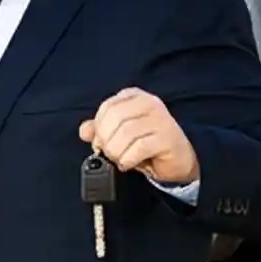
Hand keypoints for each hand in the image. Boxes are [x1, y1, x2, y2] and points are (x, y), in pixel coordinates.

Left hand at [79, 87, 198, 183]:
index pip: (107, 107)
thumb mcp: (117, 135)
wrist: (175, 162)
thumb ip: (99, 129)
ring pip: (126, 133)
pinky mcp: (168, 138)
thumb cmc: (145, 145)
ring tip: (119, 159)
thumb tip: (85, 131)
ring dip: (116, 152)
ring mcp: (162, 119)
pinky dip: (128, 159)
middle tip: (110, 153)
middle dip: (106, 140)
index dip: (99, 128)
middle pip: (115, 118)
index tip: (101, 141)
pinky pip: (139, 147)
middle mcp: (150, 103)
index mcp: (135, 97)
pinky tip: (128, 164)